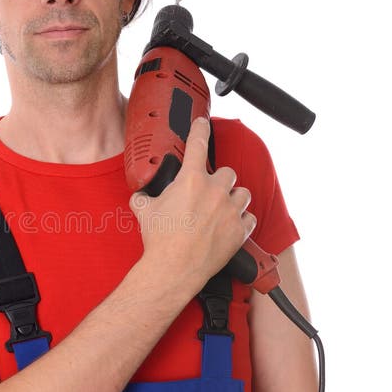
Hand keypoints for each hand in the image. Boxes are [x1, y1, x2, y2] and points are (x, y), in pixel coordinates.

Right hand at [128, 117, 255, 294]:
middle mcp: (215, 191)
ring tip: (223, 207)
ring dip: (234, 197)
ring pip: (243, 192)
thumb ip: (145, 196)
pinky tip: (232, 225)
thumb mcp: (144, 211)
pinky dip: (243, 220)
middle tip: (208, 192)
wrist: (175, 268)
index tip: (202, 123)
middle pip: (227, 172)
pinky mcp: (240, 230)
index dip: (199, 129)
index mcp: (191, 180)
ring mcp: (230, 210)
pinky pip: (250, 217)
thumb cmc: (161, 241)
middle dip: (219, 179)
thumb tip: (141, 195)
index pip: (198, 144)